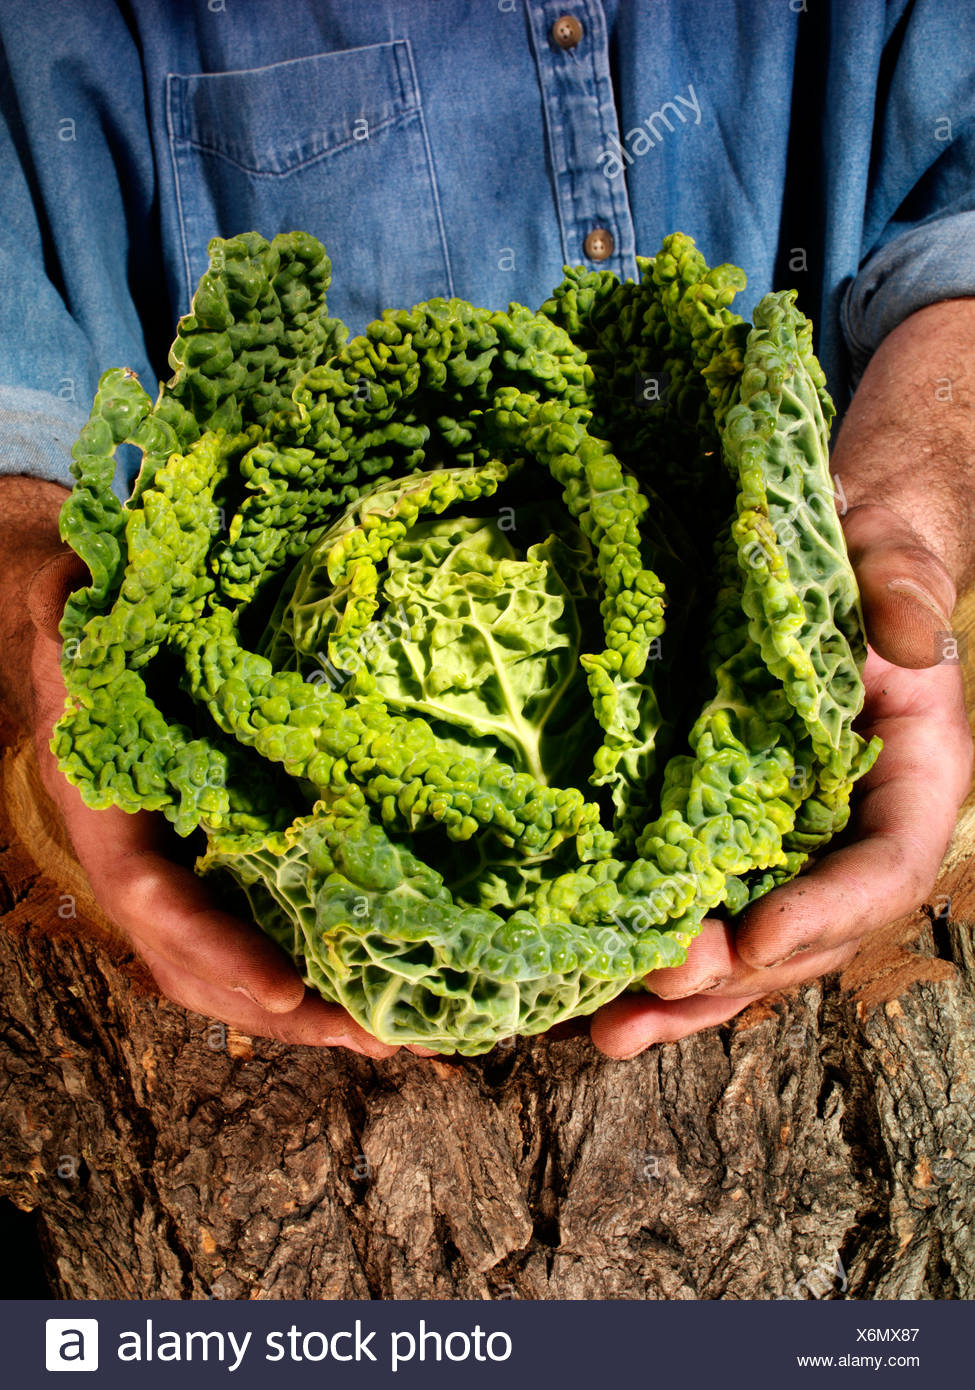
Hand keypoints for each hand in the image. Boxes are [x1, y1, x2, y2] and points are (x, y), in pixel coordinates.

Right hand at [2, 477, 432, 1058]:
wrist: (87, 665)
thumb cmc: (89, 638)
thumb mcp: (67, 614)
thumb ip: (65, 608)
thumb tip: (72, 582)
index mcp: (104, 813)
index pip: (149, 896)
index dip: (212, 945)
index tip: (285, 988)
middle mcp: (136, 866)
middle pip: (198, 966)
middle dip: (279, 1011)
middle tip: (372, 1039)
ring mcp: (175, 880)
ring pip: (226, 973)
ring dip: (304, 1016)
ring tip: (394, 1038)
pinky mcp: (213, 876)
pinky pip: (251, 941)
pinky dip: (304, 980)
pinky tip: (368, 998)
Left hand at [590, 298, 974, 1057]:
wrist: (814, 555)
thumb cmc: (858, 553)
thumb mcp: (888, 556)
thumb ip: (906, 592)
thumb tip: (912, 640)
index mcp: (914, 777)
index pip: (886, 866)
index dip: (829, 912)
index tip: (755, 938)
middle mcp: (852, 829)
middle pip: (809, 934)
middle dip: (734, 976)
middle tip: (651, 996)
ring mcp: (790, 844)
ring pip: (750, 944)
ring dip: (684, 997)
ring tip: (608, 1031)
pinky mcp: (729, 836)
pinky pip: (703, 907)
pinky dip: (656, 955)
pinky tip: (595, 988)